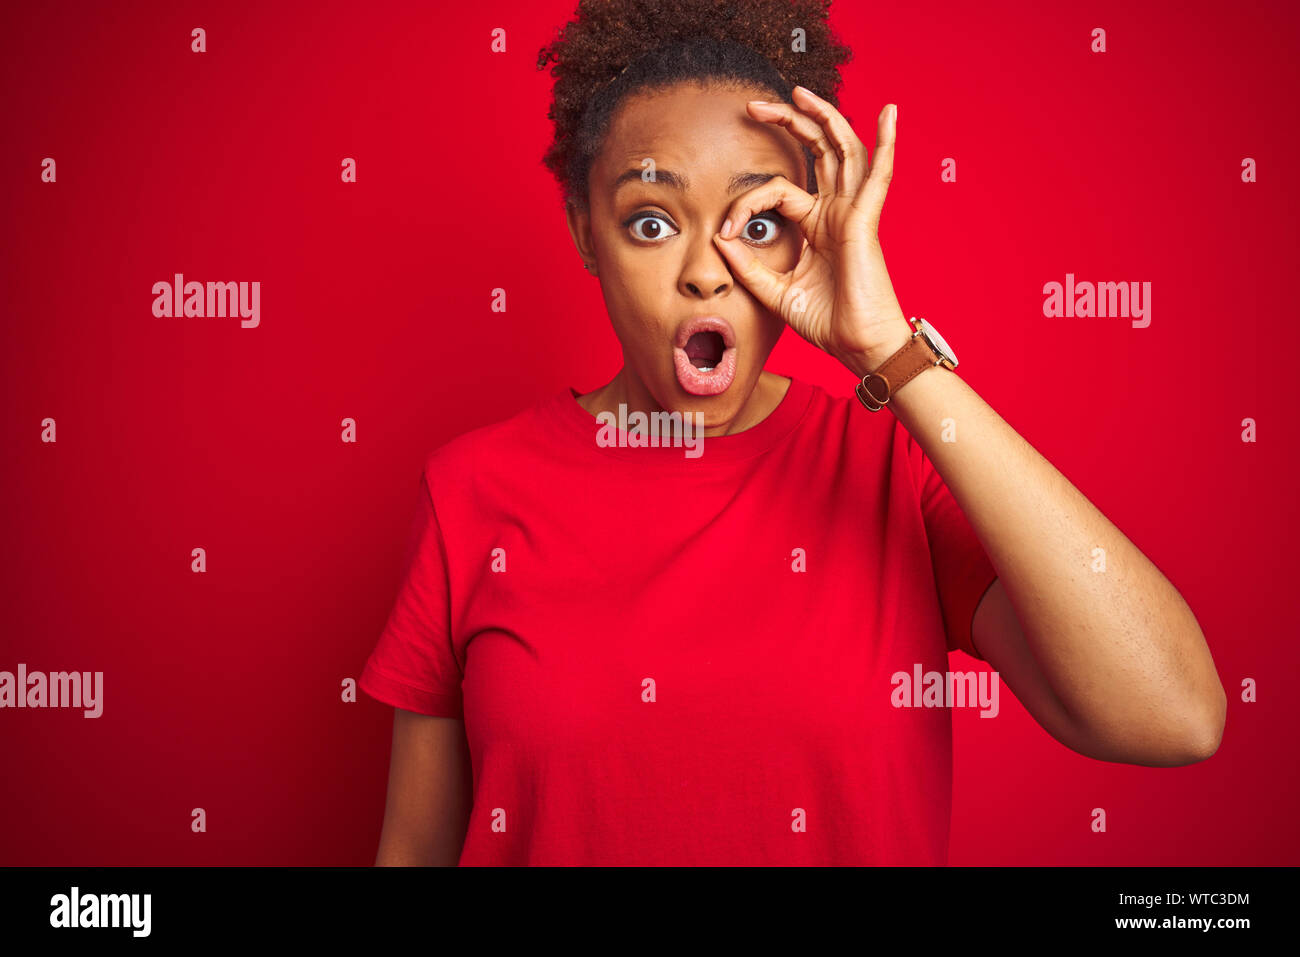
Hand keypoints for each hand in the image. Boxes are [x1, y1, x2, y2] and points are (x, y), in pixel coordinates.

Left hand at [712, 87, 912, 375]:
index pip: (776, 192)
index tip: (723, 232)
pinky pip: (879, 174)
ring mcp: (853, 212)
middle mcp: (836, 212)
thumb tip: (719, 241)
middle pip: (816, 152)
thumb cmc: (826, 322)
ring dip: (822, 118)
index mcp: (816, 226)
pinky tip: (888, 114)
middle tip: (755, 106)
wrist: (858, 347)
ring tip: (799, 92)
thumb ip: (749, 266)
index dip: (745, 205)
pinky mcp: (865, 220)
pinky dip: (885, 143)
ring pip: (842, 150)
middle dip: (788, 124)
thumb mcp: (774, 291)